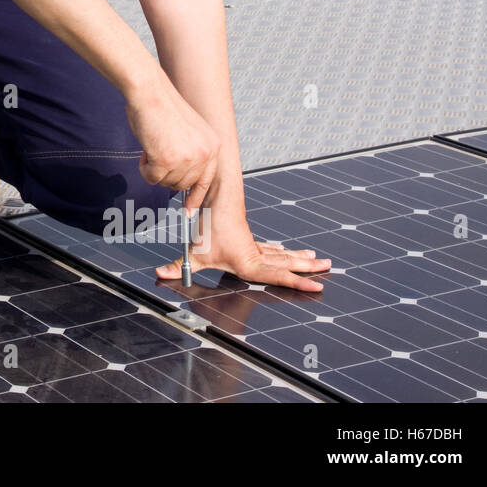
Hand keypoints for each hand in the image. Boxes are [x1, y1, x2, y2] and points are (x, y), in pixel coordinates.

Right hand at [125, 79, 220, 215]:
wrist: (150, 93)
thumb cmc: (162, 107)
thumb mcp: (188, 130)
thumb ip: (191, 152)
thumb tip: (181, 177)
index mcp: (213, 145)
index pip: (207, 180)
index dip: (196, 197)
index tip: (189, 212)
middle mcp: (205, 154)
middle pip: (181, 184)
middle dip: (166, 175)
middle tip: (156, 154)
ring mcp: (187, 159)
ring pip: (165, 183)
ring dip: (154, 169)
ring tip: (152, 146)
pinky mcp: (167, 162)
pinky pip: (151, 178)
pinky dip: (144, 167)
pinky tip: (145, 150)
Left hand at [156, 230, 331, 292]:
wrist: (216, 201)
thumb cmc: (207, 230)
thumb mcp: (193, 253)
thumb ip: (178, 267)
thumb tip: (159, 275)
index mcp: (248, 263)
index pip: (277, 275)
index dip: (297, 282)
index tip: (318, 285)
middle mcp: (256, 255)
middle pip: (286, 263)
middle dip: (307, 268)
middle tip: (327, 268)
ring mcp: (256, 247)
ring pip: (282, 254)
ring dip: (300, 258)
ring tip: (320, 260)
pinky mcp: (252, 241)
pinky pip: (273, 249)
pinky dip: (285, 251)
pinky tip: (291, 251)